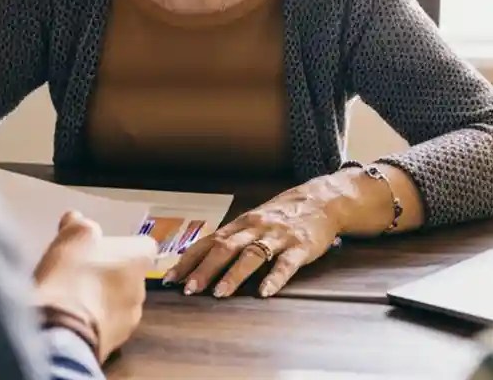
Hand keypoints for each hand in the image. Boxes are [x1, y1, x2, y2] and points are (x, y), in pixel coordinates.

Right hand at [33, 211, 157, 360]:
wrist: (62, 331)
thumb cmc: (72, 277)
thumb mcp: (72, 236)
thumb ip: (80, 225)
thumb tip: (77, 220)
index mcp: (139, 260)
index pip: (143, 246)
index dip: (121, 246)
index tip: (100, 247)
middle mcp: (141, 290)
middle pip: (128, 276)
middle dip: (108, 274)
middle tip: (79, 271)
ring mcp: (129, 321)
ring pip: (116, 303)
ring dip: (99, 299)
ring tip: (70, 296)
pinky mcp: (113, 344)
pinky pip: (104, 326)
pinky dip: (92, 320)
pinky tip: (70, 316)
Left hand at [164, 174, 352, 298]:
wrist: (322, 199)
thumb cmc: (282, 215)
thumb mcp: (254, 221)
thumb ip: (233, 238)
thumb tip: (201, 260)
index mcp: (241, 224)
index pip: (208, 241)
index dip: (188, 260)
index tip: (170, 278)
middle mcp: (255, 228)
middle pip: (225, 248)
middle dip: (205, 269)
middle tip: (189, 290)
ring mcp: (278, 236)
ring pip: (251, 254)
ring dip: (233, 275)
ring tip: (219, 293)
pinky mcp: (300, 246)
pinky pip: (286, 264)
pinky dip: (274, 278)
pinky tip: (265, 292)